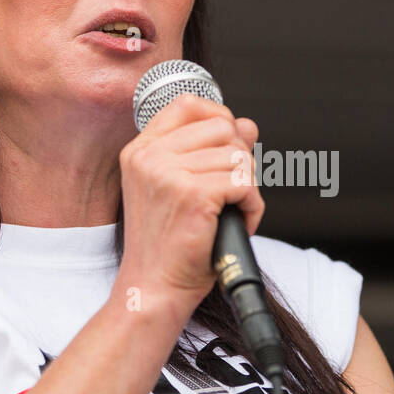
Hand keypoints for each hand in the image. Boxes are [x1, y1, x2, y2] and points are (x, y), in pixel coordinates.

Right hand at [115, 92, 262, 316]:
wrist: (155, 289)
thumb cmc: (170, 246)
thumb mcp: (183, 190)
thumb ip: (211, 152)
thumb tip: (248, 125)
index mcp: (140, 151)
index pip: (188, 104)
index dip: (219, 119)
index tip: (227, 148)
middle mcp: (149, 156)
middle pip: (222, 126)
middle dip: (240, 159)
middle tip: (231, 193)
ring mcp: (168, 173)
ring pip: (239, 156)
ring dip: (248, 188)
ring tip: (231, 213)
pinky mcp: (193, 194)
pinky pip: (245, 183)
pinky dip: (253, 207)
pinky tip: (239, 223)